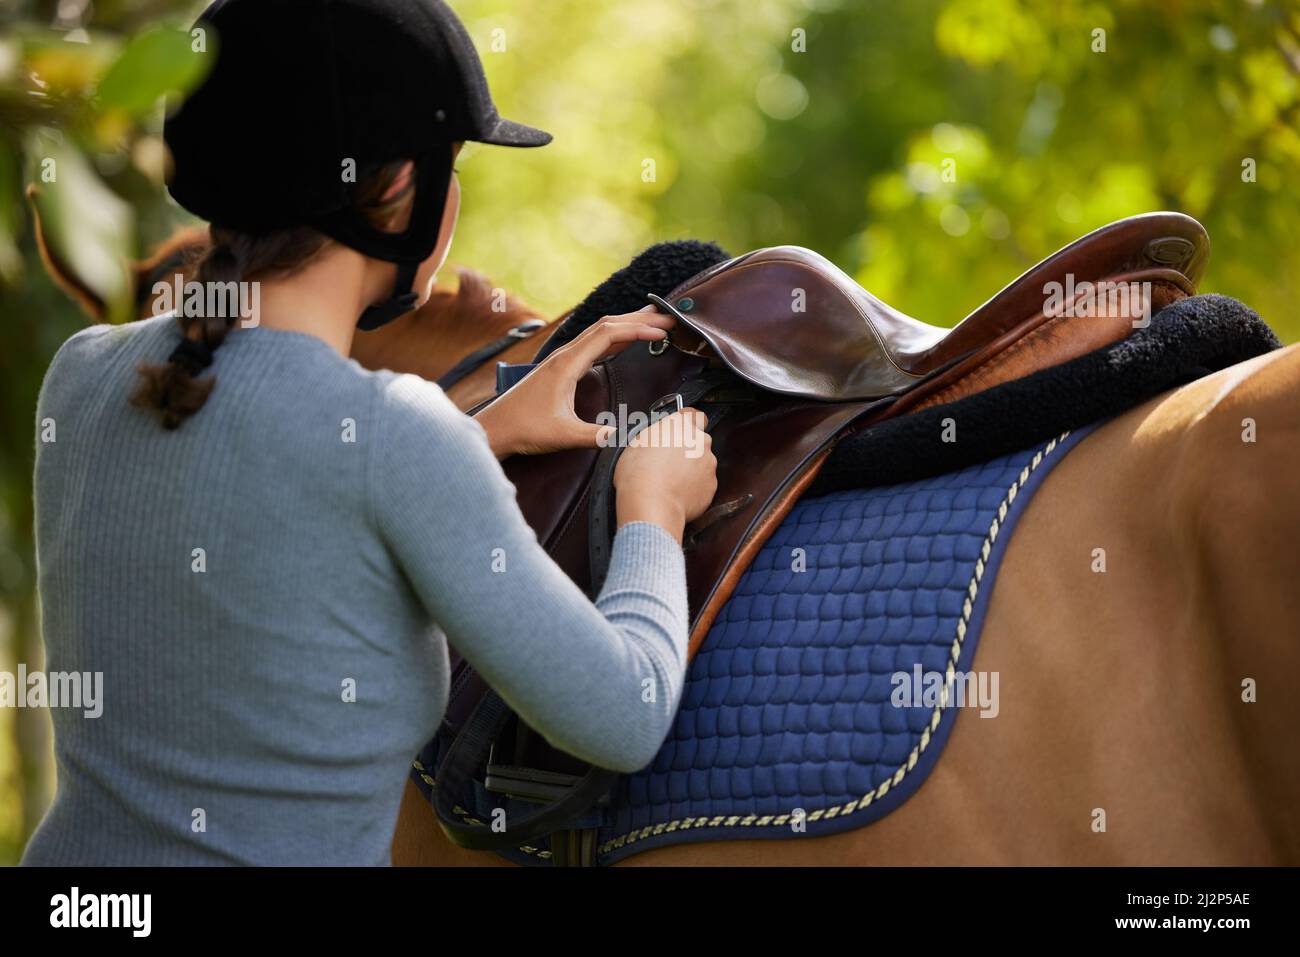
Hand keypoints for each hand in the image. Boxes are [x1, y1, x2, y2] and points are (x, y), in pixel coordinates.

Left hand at [474, 306, 673, 457]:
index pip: (608, 334)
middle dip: (639, 319)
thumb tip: (624, 437)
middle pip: (607, 325)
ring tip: (655, 324)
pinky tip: (626, 342)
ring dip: (628, 326)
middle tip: (669, 318)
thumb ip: (594, 436)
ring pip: (600, 332)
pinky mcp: (562, 368)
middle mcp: (565, 355)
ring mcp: (562, 360)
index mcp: (567, 363)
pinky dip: (615, 338)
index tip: (663, 331)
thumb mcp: (562, 435)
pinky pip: (593, 344)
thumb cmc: (524, 429)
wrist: (496, 429)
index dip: (638, 329)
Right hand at [614, 408, 716, 541]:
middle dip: (688, 448)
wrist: (651, 505)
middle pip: (699, 440)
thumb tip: (629, 433)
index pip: (693, 414)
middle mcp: (700, 441)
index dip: (687, 423)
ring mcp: (709, 464)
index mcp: (681, 425)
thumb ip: (647, 435)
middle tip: (669, 461)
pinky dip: (694, 488)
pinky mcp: (712, 486)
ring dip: (692, 469)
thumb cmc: (637, 472)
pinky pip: (704, 484)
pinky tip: (677, 494)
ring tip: (671, 481)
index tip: (679, 432)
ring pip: (703, 463)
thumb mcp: (632, 444)